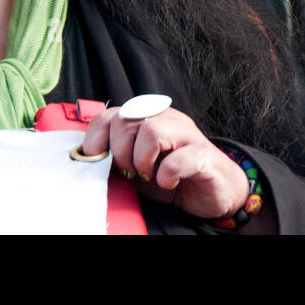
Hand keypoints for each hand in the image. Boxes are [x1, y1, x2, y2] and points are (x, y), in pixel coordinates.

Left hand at [80, 104, 249, 221]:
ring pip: (151, 129)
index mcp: (148, 119)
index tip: (98, 161)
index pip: (111, 114)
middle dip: (120, 152)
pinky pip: (179, 159)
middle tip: (130, 172)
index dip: (97, 138)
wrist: (217, 190)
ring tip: (148, 175)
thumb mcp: (139, 168)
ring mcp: (187, 135)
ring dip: (142, 160)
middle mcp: (167, 120)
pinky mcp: (204, 155)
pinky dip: (167, 175)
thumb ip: (118, 160)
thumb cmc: (175, 178)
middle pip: (128, 119)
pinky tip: (168, 183)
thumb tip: (87, 164)